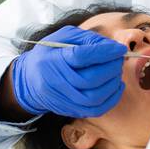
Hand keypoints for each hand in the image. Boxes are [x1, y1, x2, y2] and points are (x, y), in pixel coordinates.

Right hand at [7, 26, 126, 117]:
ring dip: (113, 84)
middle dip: (111, 68)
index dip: (104, 52)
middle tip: (119, 60)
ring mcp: (62, 99)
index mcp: (52, 59)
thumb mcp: (63, 38)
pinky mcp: (69, 110)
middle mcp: (55, 81)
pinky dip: (111, 99)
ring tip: (117, 72)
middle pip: (90, 79)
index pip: (81, 56)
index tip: (120, 49)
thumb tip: (111, 46)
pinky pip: (95, 110)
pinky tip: (116, 86)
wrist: (29, 79)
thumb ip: (86, 38)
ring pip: (94, 97)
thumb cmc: (50, 54)